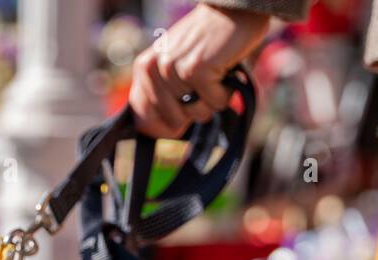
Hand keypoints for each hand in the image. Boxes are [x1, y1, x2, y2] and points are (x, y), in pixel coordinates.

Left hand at [128, 4, 270, 138]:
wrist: (232, 10)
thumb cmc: (208, 42)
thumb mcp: (176, 64)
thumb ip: (164, 93)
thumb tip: (165, 130)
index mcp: (144, 68)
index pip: (144, 116)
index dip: (164, 127)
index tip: (179, 127)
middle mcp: (154, 69)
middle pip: (175, 120)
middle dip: (196, 109)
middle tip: (205, 85)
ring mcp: (174, 69)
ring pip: (197, 113)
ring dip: (213, 100)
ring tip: (215, 74)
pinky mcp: (196, 70)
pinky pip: (215, 103)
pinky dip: (226, 92)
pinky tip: (225, 71)